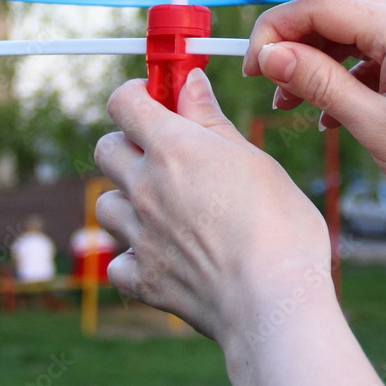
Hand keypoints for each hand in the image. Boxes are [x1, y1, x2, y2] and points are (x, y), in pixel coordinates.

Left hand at [93, 69, 332, 340]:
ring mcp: (139, 235)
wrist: (273, 301)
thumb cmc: (279, 225)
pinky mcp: (143, 279)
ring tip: (164, 209)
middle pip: (105, 150)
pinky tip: (163, 256)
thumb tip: (189, 84)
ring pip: (105, 205)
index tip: (154, 99)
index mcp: (173, 148)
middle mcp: (145, 188)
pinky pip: (118, 261)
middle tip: (163, 155)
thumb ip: (211, 122)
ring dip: (127, 201)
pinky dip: (133, 257)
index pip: (123, 102)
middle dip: (127, 144)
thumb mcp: (254, 159)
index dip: (136, 94)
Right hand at [242, 0, 385, 224]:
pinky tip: (332, 113)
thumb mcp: (371, 124)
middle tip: (269, 92)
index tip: (251, 68)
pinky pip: (380, 56)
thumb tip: (268, 54)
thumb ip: (316, 80)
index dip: (275, 30)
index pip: (320, 4)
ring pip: (356, 37)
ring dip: (319, 66)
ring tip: (294, 107)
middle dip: (295, 48)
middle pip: (337, 15)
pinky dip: (350, 77)